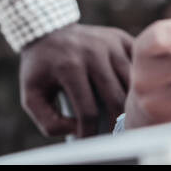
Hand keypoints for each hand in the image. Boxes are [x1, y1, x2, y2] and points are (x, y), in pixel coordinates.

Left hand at [19, 23, 133, 137]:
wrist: (47, 30)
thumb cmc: (41, 68)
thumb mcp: (31, 95)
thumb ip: (49, 122)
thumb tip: (77, 129)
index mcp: (69, 66)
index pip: (88, 110)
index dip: (90, 132)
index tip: (89, 141)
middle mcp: (93, 51)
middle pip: (116, 98)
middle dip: (117, 123)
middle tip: (114, 135)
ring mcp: (109, 42)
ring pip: (133, 82)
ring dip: (132, 104)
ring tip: (126, 120)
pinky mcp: (120, 38)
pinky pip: (139, 65)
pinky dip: (139, 82)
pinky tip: (133, 95)